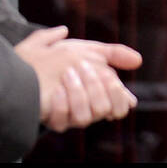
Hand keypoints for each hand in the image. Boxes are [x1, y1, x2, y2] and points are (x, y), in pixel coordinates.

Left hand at [13, 25, 141, 131]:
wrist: (28, 60)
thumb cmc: (58, 55)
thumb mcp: (89, 48)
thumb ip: (114, 53)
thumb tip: (138, 60)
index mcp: (100, 92)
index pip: (119, 105)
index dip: (118, 95)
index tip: (111, 78)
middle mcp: (88, 106)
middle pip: (106, 109)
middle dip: (96, 86)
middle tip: (82, 67)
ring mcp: (71, 115)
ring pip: (88, 116)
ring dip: (79, 93)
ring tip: (66, 74)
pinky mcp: (54, 119)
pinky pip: (64, 119)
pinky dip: (62, 103)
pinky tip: (56, 89)